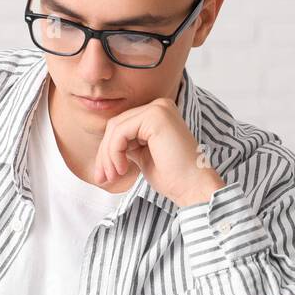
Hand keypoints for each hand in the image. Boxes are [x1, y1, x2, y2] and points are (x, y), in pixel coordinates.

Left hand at [92, 97, 225, 207]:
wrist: (193, 188)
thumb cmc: (172, 177)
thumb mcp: (142, 155)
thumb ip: (126, 145)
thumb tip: (103, 148)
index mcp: (157, 114)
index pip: (121, 126)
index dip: (107, 151)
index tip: (103, 175)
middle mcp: (159, 106)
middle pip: (116, 125)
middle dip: (104, 154)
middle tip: (102, 178)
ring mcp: (158, 108)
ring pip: (115, 128)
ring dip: (108, 156)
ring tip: (113, 176)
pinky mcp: (155, 116)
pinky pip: (120, 132)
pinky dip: (114, 153)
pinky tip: (122, 169)